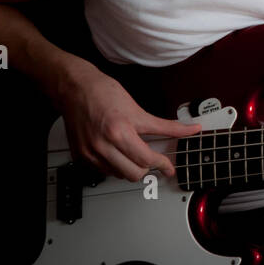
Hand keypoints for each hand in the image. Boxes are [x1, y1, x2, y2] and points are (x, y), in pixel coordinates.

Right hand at [56, 62, 201, 181]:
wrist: (75, 89)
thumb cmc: (103, 93)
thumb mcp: (138, 109)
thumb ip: (163, 125)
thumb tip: (187, 129)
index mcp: (119, 131)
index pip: (146, 159)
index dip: (163, 164)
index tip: (169, 168)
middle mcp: (102, 145)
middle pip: (133, 174)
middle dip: (146, 168)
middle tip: (151, 159)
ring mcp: (89, 153)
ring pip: (119, 175)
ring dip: (130, 167)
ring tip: (132, 151)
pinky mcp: (81, 156)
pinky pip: (104, 171)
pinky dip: (115, 165)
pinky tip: (117, 152)